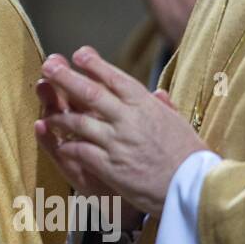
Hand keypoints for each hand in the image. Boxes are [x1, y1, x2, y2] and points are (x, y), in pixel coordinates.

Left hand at [37, 47, 207, 216]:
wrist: (195, 189)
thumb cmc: (190, 157)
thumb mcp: (180, 124)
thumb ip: (164, 107)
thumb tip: (157, 93)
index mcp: (146, 105)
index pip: (115, 78)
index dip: (94, 64)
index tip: (79, 54)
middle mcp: (129, 119)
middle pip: (90, 93)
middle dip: (66, 78)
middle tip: (48, 67)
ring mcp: (117, 142)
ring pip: (79, 122)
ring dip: (60, 117)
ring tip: (49, 114)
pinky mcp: (110, 167)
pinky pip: (80, 151)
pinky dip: (67, 147)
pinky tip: (60, 146)